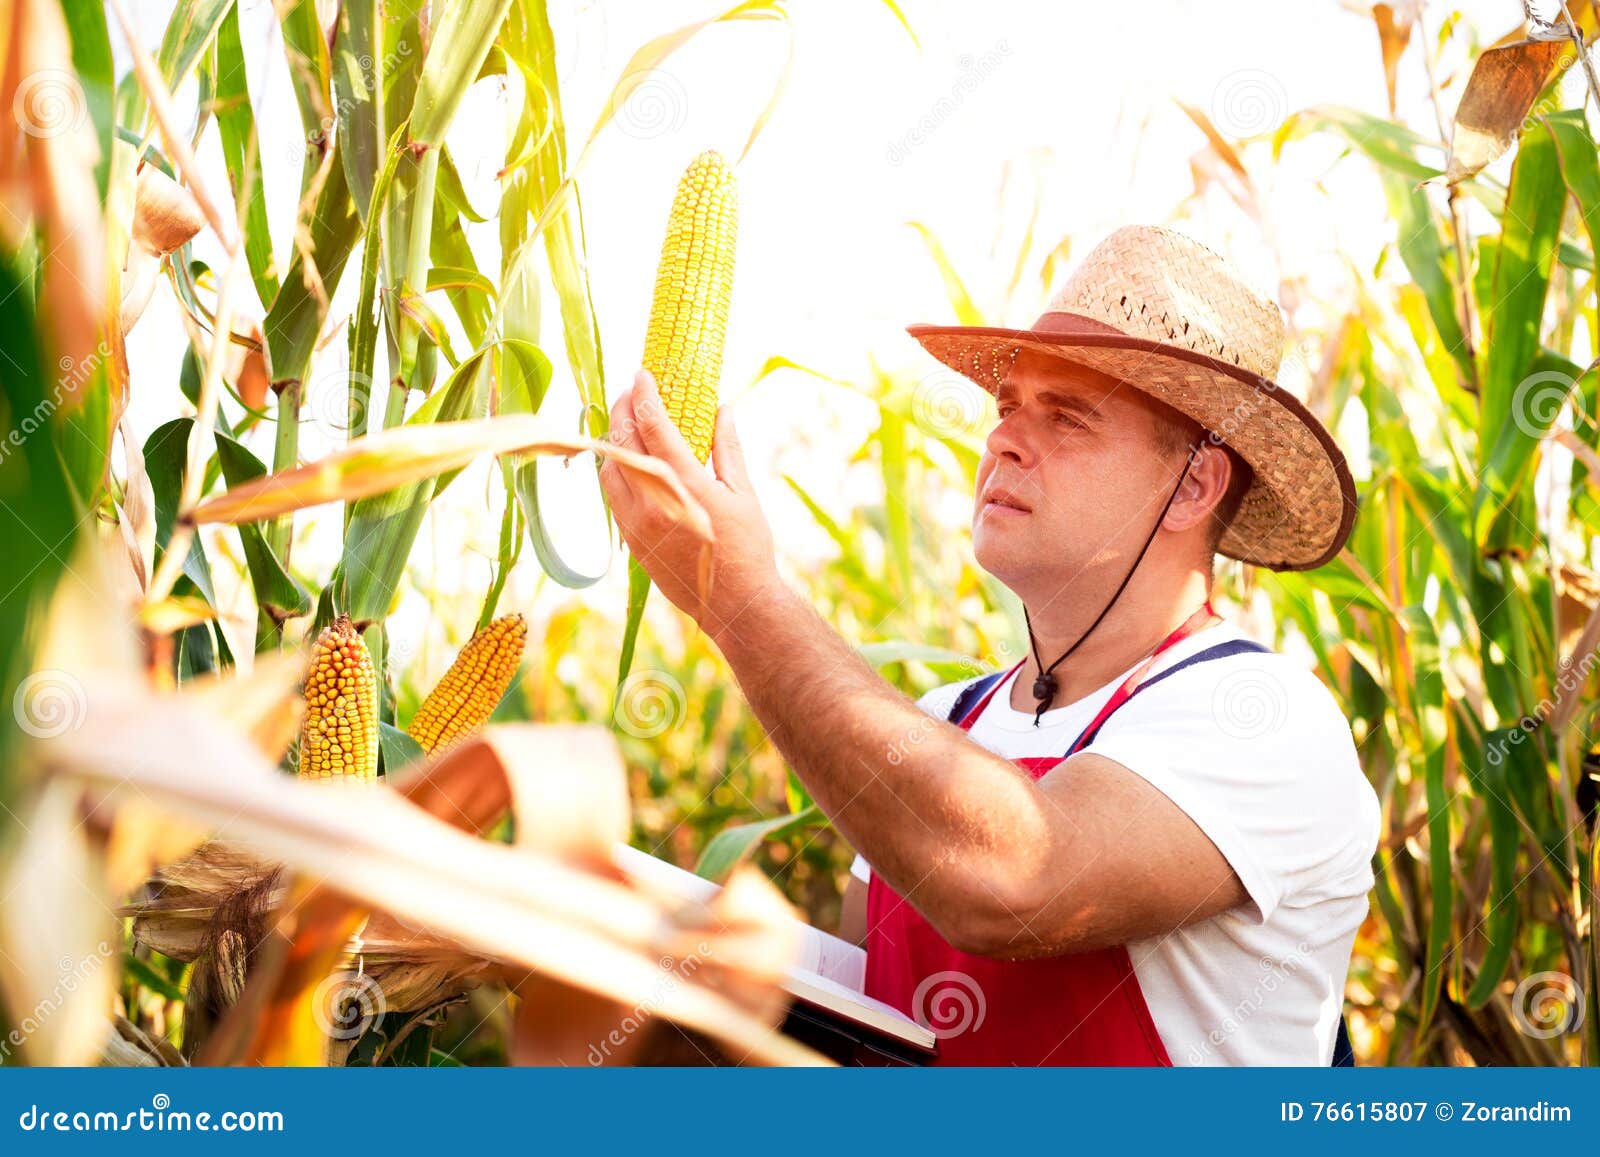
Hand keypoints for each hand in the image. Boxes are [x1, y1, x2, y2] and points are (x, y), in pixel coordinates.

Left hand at [599, 369, 782, 642]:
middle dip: (623, 410)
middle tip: (630, 390)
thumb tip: (722, 407)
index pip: (653, 426)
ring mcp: (636, 524)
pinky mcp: (631, 542)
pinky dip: (617, 472)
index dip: (644, 394)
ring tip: (627, 422)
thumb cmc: (747, 548)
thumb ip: (727, 447)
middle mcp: (653, 502)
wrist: (734, 604)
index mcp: (684, 485)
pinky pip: (614, 497)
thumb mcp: (743, 493)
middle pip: (623, 442)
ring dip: (615, 440)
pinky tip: (629, 461)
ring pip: (611, 470)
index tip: (642, 373)